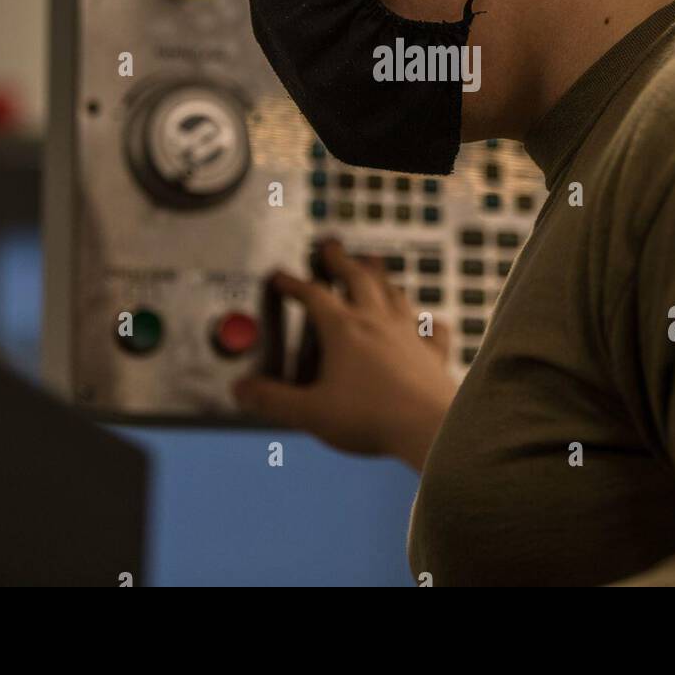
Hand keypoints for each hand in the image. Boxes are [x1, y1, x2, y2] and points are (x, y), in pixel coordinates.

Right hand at [233, 238, 456, 469]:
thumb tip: (241, 389)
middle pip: (358, 279)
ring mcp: (409, 334)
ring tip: (373, 266)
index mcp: (344, 330)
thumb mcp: (310, 413)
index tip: (280, 276)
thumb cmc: (371, 419)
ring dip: (380, 277)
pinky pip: (432, 330)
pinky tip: (427, 321)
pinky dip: (427, 321)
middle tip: (331, 246)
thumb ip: (272, 399)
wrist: (428, 428)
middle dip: (340, 261)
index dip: (293, 283)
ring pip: (394, 294)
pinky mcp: (433, 353)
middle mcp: (377, 322)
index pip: (312, 295)